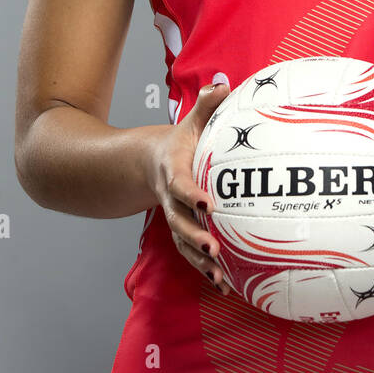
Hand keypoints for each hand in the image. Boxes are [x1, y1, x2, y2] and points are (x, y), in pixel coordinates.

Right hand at [144, 82, 232, 294]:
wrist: (150, 163)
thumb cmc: (181, 142)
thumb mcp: (190, 121)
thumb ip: (206, 106)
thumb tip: (222, 86)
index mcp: (173, 171)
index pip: (180, 185)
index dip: (191, 195)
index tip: (208, 204)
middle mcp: (170, 200)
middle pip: (179, 222)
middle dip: (195, 237)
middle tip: (214, 249)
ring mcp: (174, 218)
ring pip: (183, 244)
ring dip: (199, 262)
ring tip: (219, 278)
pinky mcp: (182, 231)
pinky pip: (190, 254)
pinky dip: (204, 271)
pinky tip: (224, 286)